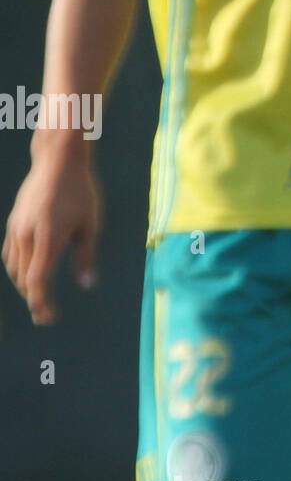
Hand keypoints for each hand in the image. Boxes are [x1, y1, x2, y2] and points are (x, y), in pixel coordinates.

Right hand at [3, 153, 100, 325]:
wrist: (58, 161)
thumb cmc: (81, 191)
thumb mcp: (90, 224)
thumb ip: (86, 256)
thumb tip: (86, 285)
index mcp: (48, 238)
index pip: (39, 282)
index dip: (42, 304)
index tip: (49, 318)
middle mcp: (27, 236)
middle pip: (25, 279)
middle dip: (35, 299)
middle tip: (46, 313)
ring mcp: (16, 229)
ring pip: (14, 268)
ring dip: (25, 285)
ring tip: (40, 295)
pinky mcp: (13, 223)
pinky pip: (10, 254)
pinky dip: (18, 269)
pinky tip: (28, 271)